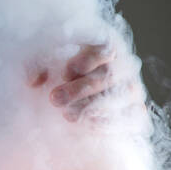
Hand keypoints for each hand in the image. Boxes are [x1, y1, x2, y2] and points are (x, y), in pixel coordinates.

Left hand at [28, 43, 147, 123]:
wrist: (77, 105)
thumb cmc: (59, 73)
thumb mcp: (46, 61)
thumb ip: (38, 64)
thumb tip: (33, 81)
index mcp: (106, 44)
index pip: (105, 47)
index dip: (88, 60)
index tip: (66, 72)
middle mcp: (125, 65)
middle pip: (109, 75)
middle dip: (80, 89)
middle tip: (54, 99)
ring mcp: (133, 89)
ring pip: (122, 96)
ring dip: (93, 107)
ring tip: (67, 114)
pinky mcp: (137, 112)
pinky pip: (131, 118)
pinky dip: (110, 122)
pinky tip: (87, 124)